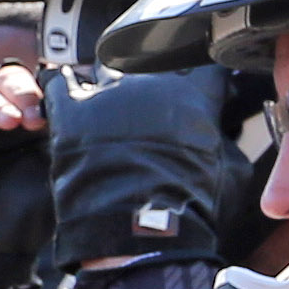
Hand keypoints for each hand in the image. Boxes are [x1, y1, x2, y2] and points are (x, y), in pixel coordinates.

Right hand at [0, 65, 56, 275]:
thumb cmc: (29, 216)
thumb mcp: (60, 178)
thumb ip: (69, 145)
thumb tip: (87, 114)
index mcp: (33, 119)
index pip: (37, 84)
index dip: (43, 90)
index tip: (50, 115)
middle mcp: (2, 114)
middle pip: (5, 77)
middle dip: (18, 89)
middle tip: (29, 117)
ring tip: (6, 124)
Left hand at [45, 64, 251, 271]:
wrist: (139, 227)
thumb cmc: (190, 208)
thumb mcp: (230, 173)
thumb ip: (226, 140)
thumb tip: (224, 130)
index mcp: (195, 96)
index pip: (205, 67)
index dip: (202, 75)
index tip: (199, 86)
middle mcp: (152, 83)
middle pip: (153, 61)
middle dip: (154, 75)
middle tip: (149, 101)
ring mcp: (109, 93)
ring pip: (107, 65)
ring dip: (108, 79)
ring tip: (106, 99)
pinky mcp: (72, 110)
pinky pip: (58, 81)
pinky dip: (61, 84)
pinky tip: (64, 90)